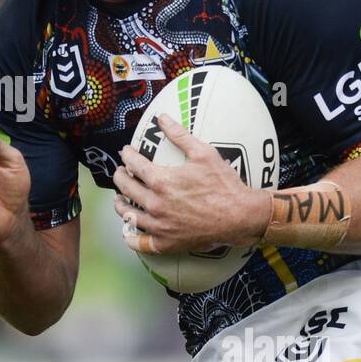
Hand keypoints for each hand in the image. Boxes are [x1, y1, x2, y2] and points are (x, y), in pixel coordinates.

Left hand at [113, 113, 270, 253]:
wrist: (239, 215)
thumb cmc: (223, 185)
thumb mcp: (203, 153)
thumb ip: (179, 135)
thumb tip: (162, 118)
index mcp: (161, 181)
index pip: (133, 164)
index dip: (127, 155)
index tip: (127, 152)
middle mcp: (155, 204)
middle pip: (125, 188)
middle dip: (120, 176)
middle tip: (121, 172)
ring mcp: (159, 225)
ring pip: (127, 215)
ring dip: (120, 204)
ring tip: (120, 198)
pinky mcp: (166, 243)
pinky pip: (140, 243)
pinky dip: (131, 237)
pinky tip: (129, 230)